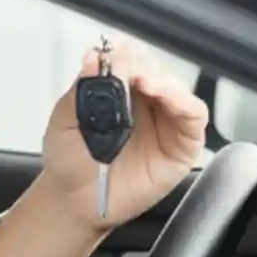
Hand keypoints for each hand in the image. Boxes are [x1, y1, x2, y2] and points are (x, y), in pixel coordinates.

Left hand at [40, 34, 208, 230]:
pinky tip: (164, 96)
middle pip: (157, 71)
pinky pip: (193, 117)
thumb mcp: (63, 121)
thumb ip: (80, 90)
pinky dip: (183, 102)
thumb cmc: (70, 162)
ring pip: (178, 90)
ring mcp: (165, 122)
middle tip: (124, 68)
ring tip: (142, 80)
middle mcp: (145, 104)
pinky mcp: (181, 145)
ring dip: (163, 80)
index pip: (132, 62)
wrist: (74, 201)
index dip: (125, 55)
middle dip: (141, 66)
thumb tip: (93, 59)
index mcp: (118, 93)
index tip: (112, 55)